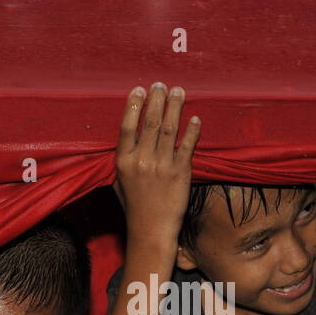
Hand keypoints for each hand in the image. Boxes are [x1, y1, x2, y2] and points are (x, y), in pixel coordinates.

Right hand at [114, 82, 200, 242]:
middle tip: (161, 84)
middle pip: (150, 122)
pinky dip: (192, 131)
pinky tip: (195, 119)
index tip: (140, 89)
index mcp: (124, 161)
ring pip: (169, 129)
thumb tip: (127, 138)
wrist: (151, 230)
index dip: (134, 105)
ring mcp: (162, 166)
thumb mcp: (119, 182)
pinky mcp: (180, 173)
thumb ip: (123, 159)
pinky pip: (187, 146)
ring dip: (175, 107)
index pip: (127, 126)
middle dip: (156, 99)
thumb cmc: (134, 206)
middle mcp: (142, 161)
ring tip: (179, 91)